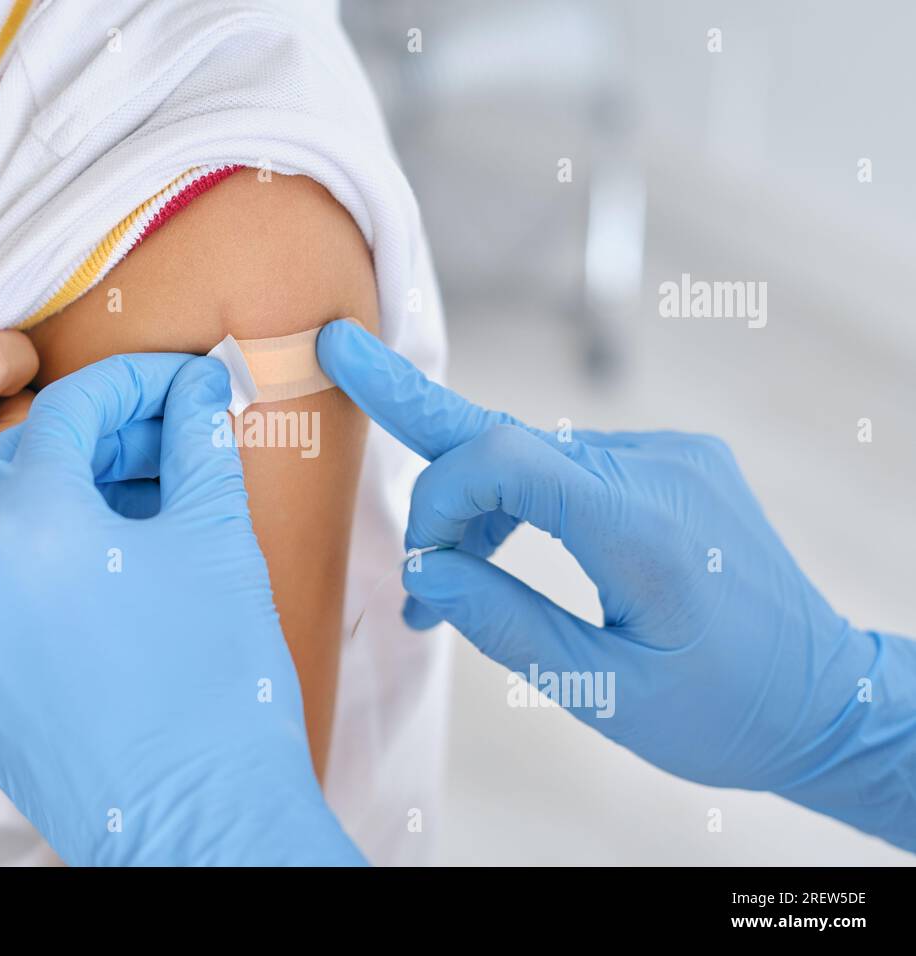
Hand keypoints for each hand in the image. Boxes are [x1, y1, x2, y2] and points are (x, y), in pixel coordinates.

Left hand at [0, 353, 364, 865]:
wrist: (195, 817)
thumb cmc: (215, 682)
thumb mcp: (215, 539)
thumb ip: (197, 442)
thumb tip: (196, 390)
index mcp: (29, 521)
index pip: (70, 408)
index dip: (134, 385)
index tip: (179, 385)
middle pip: (26, 465)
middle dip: (99, 443)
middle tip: (166, 447)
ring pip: (1, 532)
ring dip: (65, 505)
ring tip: (139, 515)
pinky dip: (38, 570)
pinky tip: (101, 580)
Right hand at [318, 319, 915, 850]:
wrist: (831, 697)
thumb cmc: (725, 710)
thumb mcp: (605, 693)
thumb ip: (505, 625)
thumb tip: (424, 575)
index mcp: (644, 529)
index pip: (504, 460)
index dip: (437, 497)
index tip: (417, 568)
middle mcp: (658, 470)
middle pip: (507, 431)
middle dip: (413, 399)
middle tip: (340, 345)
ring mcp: (669, 458)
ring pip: (530, 456)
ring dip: (472, 504)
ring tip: (437, 577)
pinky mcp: (672, 464)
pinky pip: (567, 467)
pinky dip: (517, 502)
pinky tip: (493, 552)